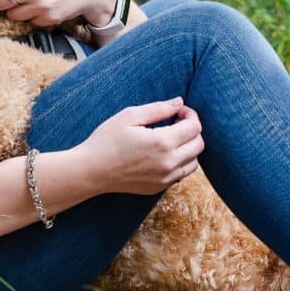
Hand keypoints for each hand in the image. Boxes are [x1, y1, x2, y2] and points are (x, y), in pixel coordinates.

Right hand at [75, 98, 203, 195]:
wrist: (90, 171)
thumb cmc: (107, 140)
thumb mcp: (130, 116)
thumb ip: (158, 108)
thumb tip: (179, 102)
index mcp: (162, 143)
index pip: (194, 127)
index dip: (190, 114)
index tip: (178, 111)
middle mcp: (168, 163)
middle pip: (199, 144)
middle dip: (192, 130)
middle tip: (177, 122)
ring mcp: (164, 179)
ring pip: (194, 162)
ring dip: (189, 147)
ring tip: (172, 138)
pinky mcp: (158, 188)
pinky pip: (181, 174)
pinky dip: (180, 162)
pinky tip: (165, 153)